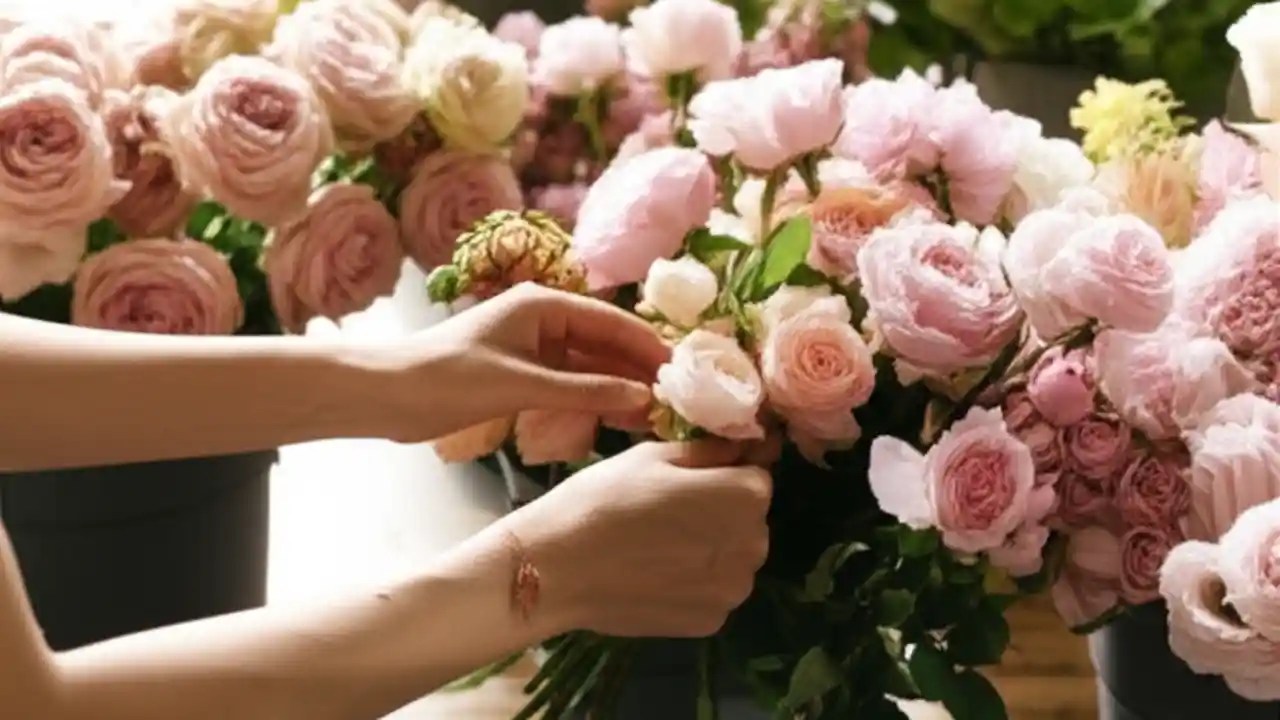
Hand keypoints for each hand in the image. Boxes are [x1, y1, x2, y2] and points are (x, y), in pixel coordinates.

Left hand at [382, 283, 670, 442]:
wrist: (388, 395)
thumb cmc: (448, 379)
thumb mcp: (522, 384)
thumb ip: (584, 391)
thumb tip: (641, 397)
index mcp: (543, 305)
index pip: (612, 322)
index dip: (648, 346)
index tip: (682, 370)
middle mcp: (543, 320)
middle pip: (605, 343)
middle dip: (639, 369)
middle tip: (678, 399)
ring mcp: (534, 348)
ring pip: (590, 366)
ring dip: (619, 387)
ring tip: (657, 415)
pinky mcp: (523, 374)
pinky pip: (571, 383)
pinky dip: (594, 399)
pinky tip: (620, 417)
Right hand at [502, 440, 771, 637]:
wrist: (556, 569)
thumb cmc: (602, 499)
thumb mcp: (654, 456)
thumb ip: (709, 451)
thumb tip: (744, 447)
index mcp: (746, 496)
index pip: (756, 477)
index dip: (725, 474)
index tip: (691, 478)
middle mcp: (754, 545)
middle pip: (748, 521)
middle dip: (721, 512)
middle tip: (668, 512)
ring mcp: (733, 591)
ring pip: (733, 559)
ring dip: (711, 550)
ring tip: (660, 546)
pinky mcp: (711, 623)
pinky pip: (714, 592)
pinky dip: (695, 584)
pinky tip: (656, 575)